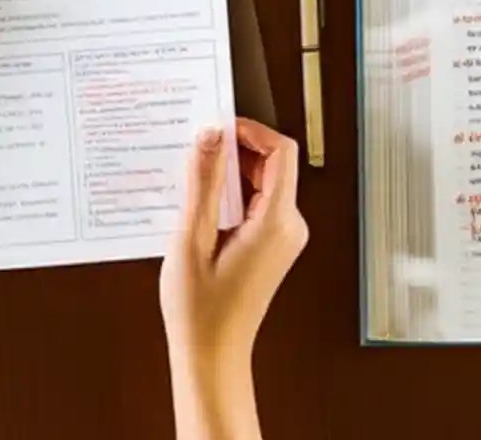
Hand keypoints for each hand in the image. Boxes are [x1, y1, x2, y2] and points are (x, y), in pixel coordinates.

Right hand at [160, 119, 305, 439]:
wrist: (211, 355)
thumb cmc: (200, 310)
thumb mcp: (191, 238)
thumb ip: (202, 183)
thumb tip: (210, 136)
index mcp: (276, 222)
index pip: (281, 152)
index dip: (251, 130)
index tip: (217, 126)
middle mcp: (289, 226)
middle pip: (272, 165)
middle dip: (234, 149)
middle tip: (195, 146)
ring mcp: (283, 236)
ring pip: (262, 183)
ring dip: (229, 173)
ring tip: (190, 175)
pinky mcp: (272, 244)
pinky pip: (256, 203)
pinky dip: (230, 194)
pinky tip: (199, 201)